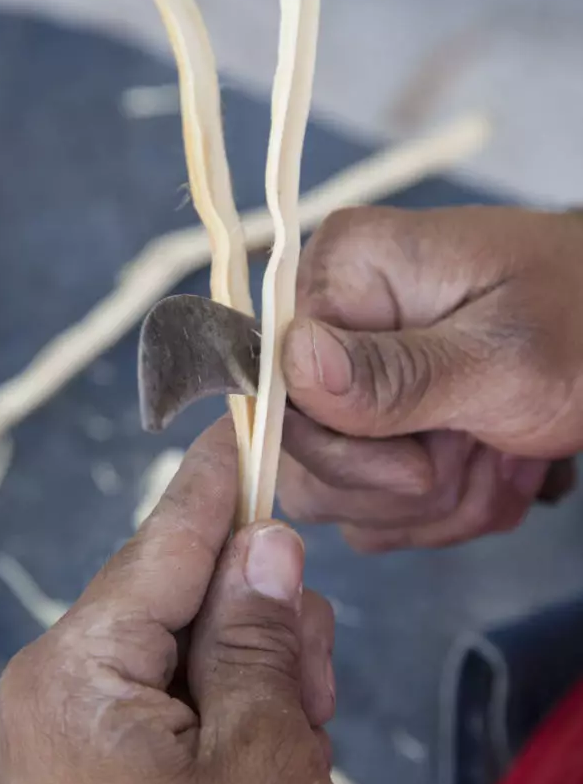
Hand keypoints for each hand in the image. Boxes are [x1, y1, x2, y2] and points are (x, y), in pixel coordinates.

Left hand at [0, 421, 345, 783]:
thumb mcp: (266, 754)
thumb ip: (262, 634)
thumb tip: (265, 545)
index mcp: (74, 677)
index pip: (157, 547)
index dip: (212, 485)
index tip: (238, 424)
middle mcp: (49, 690)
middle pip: (174, 593)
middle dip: (254, 619)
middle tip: (306, 688)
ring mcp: (63, 729)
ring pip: (182, 641)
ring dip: (253, 672)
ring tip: (289, 747)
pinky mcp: (89, 759)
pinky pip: (169, 689)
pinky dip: (227, 704)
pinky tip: (262, 758)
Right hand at [279, 206, 581, 551]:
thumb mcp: (504, 357)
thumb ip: (395, 374)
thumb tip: (293, 364)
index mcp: (343, 273)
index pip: (280, 394)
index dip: (348, 449)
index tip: (428, 462)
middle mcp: (327, 324)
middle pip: (302, 456)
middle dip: (406, 483)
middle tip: (484, 449)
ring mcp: (345, 383)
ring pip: (336, 494)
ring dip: (434, 503)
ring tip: (500, 457)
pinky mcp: (368, 428)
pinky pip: (369, 506)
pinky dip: (439, 511)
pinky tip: (489, 469)